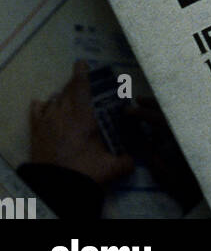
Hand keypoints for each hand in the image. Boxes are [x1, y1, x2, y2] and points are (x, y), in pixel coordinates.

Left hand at [29, 60, 133, 185]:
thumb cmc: (83, 171)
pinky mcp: (36, 131)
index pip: (81, 87)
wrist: (55, 187)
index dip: (82, 73)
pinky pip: (37, 110)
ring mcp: (48, 120)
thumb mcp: (109, 168)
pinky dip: (42, 105)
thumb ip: (124, 161)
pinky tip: (44, 105)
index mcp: (83, 116)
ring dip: (61, 95)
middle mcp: (64, 113)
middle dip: (74, 83)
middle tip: (81, 82)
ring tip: (67, 96)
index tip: (82, 62)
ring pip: (54, 98)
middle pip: (67, 90)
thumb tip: (134, 160)